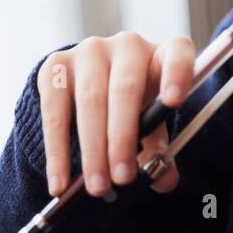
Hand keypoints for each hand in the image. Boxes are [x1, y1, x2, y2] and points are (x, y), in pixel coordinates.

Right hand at [37, 33, 194, 197]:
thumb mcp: (152, 123)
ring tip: (97, 187)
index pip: (178, 52)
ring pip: (90, 101)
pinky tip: (60, 182)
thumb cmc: (134, 106)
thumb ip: (160, 151)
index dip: (177, 73)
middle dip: (122, 138)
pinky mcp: (56, 65)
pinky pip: (54, 111)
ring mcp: (89, 51)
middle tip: (122, 179)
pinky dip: (57, 152)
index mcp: (162, 55)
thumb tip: (164, 180)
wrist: (88, 84)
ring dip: (93, 150)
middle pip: (126, 88)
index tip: (174, 101)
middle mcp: (127, 46)